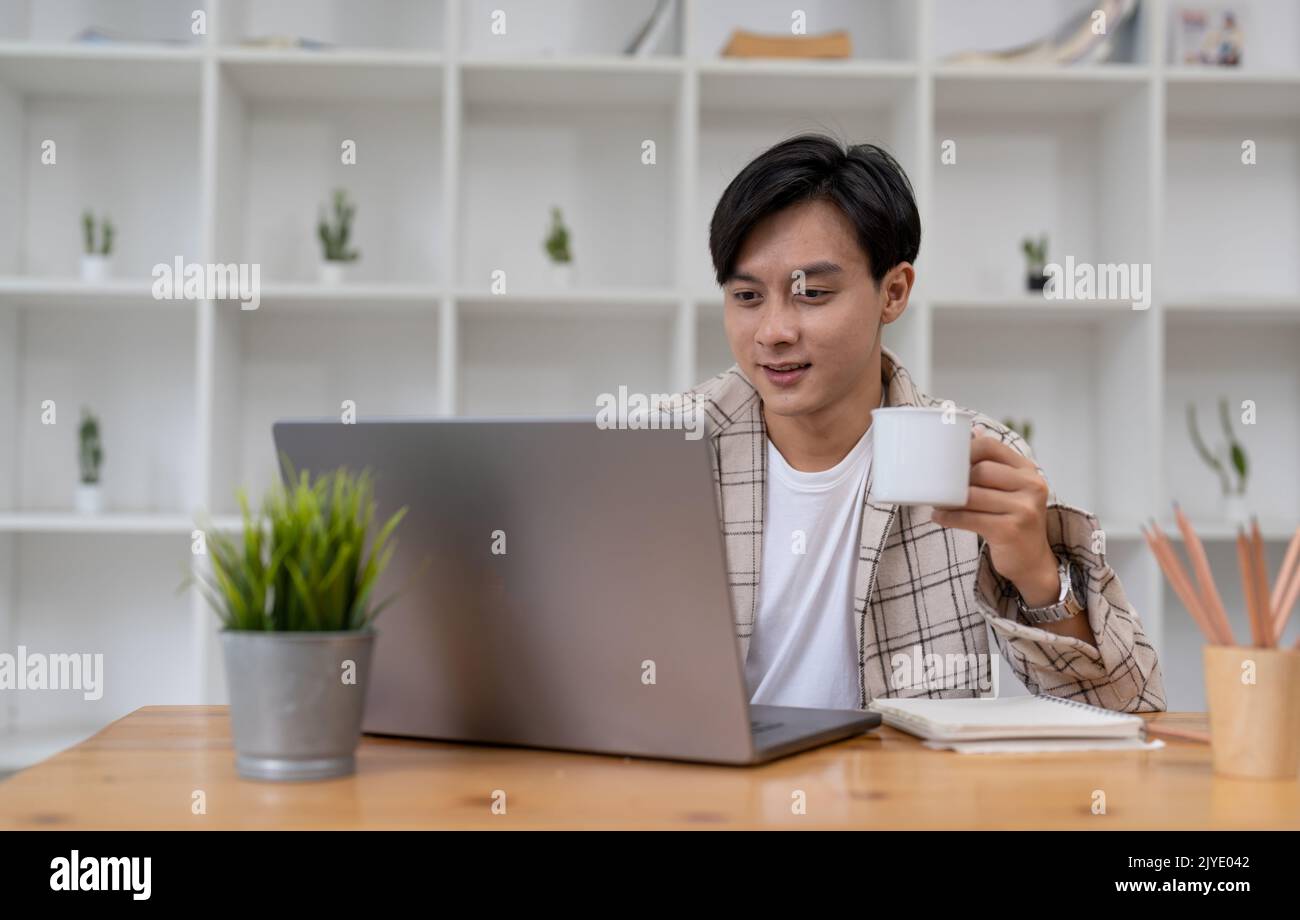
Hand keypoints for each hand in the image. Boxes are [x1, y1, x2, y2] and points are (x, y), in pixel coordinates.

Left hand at [930, 433, 1058, 605]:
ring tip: (936, 502)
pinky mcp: (1011, 530)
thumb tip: (972, 431)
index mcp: (1028, 470)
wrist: (1032, 561)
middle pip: (980, 471)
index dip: (964, 451)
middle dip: (954, 479)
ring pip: (972, 496)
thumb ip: (994, 463)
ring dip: (947, 499)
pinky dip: (949, 517)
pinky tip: (938, 517)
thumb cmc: (1013, 520)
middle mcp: (1031, 486)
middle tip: (937, 485)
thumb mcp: (1011, 489)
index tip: (947, 461)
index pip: (991, 446)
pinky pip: (969, 518)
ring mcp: (1024, 509)